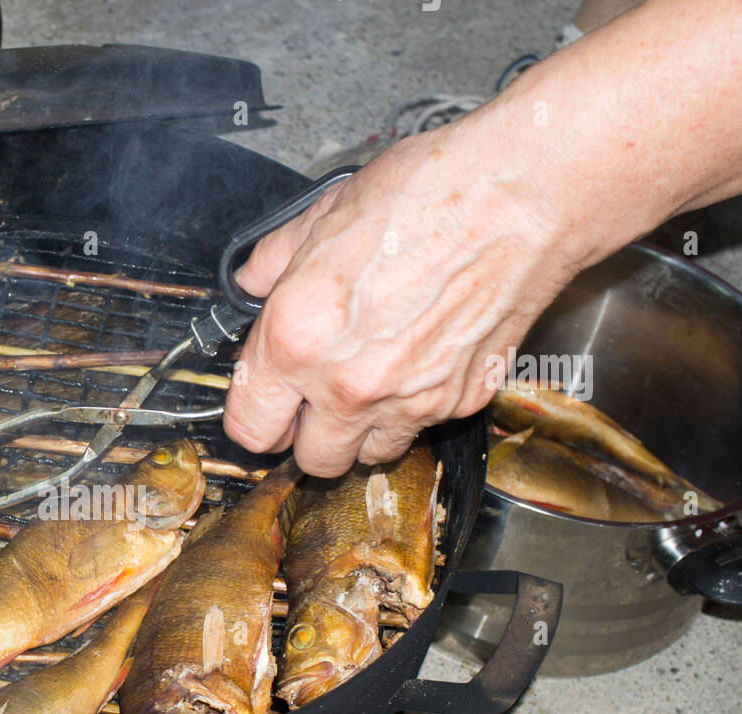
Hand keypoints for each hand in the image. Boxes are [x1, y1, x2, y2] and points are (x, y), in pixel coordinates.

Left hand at [222, 117, 581, 475]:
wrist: (520, 196)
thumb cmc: (426, 195)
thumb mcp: (323, 215)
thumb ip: (273, 262)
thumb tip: (253, 281)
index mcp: (297, 341)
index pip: (249, 428)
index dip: (253, 416)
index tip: (264, 403)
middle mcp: (348, 385)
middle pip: (311, 461)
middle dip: (308, 433)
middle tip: (315, 395)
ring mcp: (409, 401)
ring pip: (369, 454)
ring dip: (363, 428)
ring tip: (371, 376)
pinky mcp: (461, 400)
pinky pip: (425, 424)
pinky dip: (417, 404)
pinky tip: (421, 354)